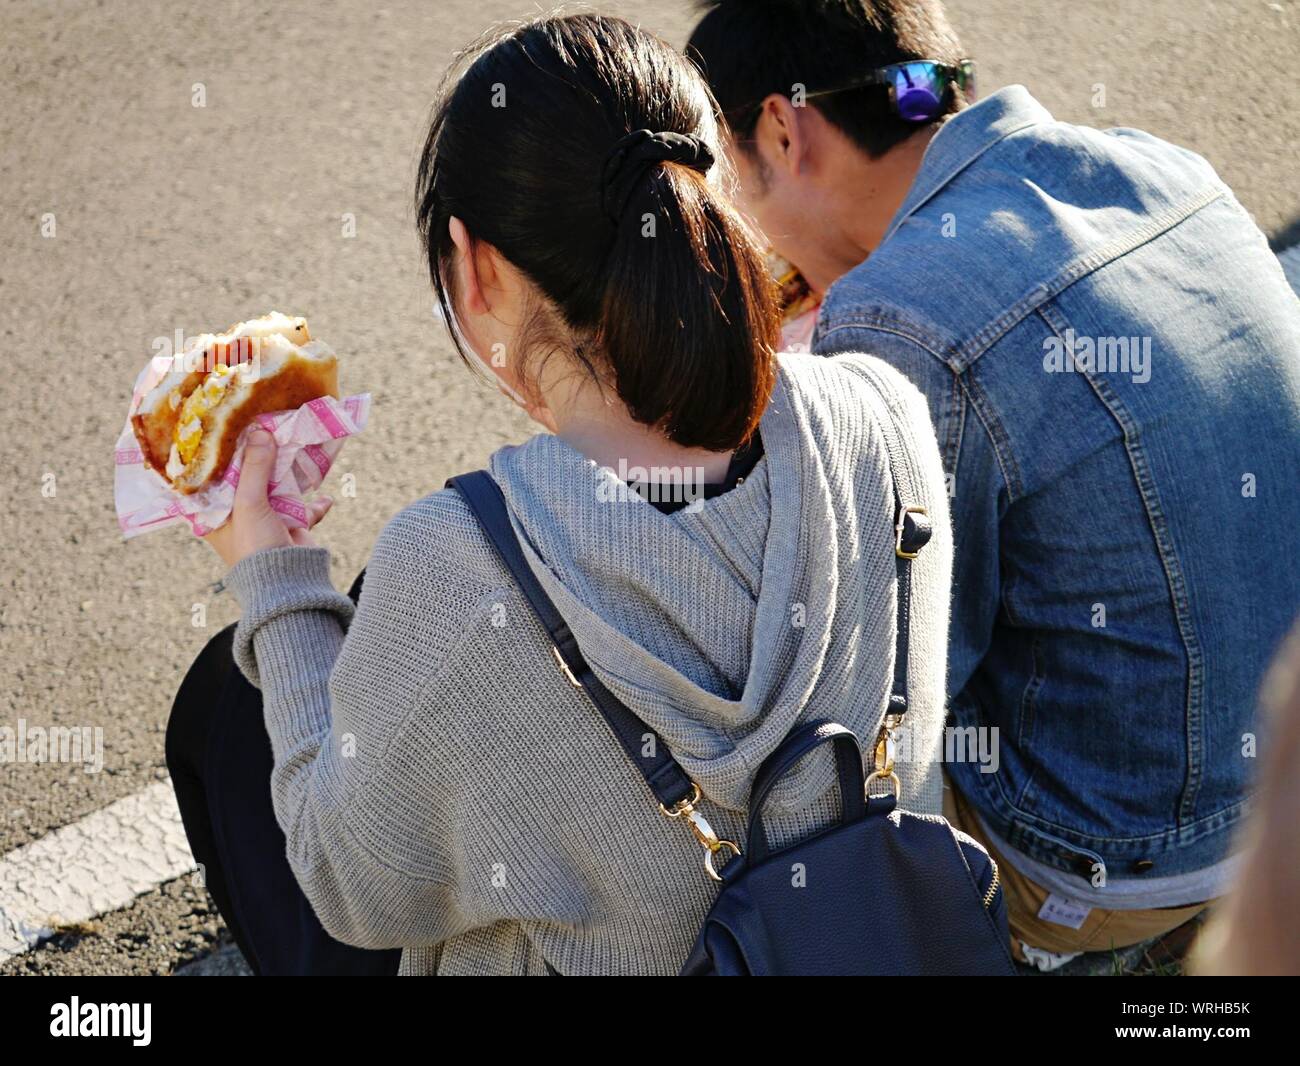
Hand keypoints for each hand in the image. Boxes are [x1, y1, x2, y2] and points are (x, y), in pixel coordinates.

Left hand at [203, 429, 333, 567]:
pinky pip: (302, 507)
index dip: (222, 453)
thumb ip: (255, 467)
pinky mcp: (289, 525)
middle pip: (247, 476)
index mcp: (214, 513)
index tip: (232, 427)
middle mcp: (236, 514)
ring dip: (288, 471)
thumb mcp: (249, 503)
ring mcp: (264, 519)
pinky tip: (323, 497)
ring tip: (295, 447)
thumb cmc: (254, 547)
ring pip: (276, 486)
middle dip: (259, 455)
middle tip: (267, 427)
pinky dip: (314, 502)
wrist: (288, 582)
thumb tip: (262, 431)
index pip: (213, 476)